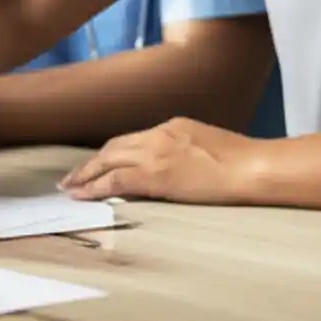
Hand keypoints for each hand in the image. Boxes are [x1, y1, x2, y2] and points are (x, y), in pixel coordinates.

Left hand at [59, 117, 265, 203]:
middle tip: (72, 176)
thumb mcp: (207, 142)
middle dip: (90, 163)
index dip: (112, 153)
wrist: (251, 167)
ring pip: (106, 161)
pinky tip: (81, 194)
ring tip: (69, 187)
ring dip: (84, 175)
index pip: (132, 139)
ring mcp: (152, 154)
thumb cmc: (242, 160)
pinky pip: (114, 180)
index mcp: (171, 126)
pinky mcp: (153, 175)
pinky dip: (94, 187)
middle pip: (112, 147)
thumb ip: (184, 147)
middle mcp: (156, 135)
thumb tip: (175, 161)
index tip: (100, 163)